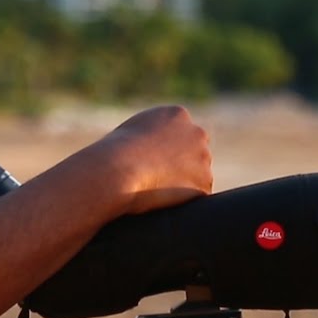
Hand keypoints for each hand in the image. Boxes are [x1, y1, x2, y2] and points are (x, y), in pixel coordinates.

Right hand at [97, 105, 212, 215]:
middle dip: (184, 165)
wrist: (117, 170)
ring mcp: (203, 159)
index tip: (157, 161)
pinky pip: (197, 196)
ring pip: (199, 175)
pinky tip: (163, 202)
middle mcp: (196, 133)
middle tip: (160, 179)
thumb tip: (149, 148)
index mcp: (177, 115)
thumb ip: (150, 134)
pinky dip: (183, 201)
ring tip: (156, 190)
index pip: (184, 133)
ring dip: (184, 184)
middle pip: (197, 152)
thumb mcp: (131, 130)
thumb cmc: (114, 152)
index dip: (171, 150)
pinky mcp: (203, 185)